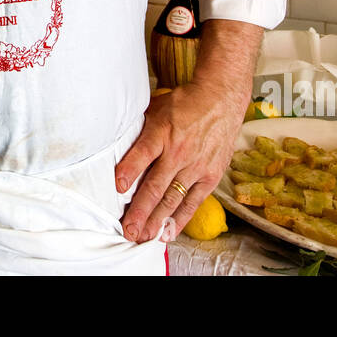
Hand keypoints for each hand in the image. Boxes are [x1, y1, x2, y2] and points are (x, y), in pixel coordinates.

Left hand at [115, 79, 247, 242]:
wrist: (221, 99)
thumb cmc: (184, 104)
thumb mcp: (157, 108)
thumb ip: (141, 129)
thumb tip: (115, 143)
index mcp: (162, 131)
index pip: (143, 152)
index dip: (130, 169)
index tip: (117, 186)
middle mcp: (179, 151)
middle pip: (157, 185)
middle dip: (140, 210)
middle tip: (127, 230)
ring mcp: (196, 166)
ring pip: (173, 198)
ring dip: (156, 220)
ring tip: (142, 237)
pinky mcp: (210, 175)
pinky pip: (192, 202)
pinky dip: (179, 219)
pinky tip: (167, 233)